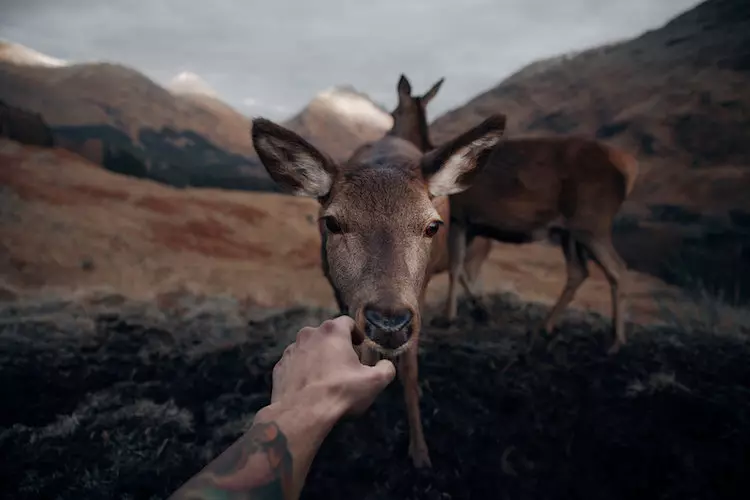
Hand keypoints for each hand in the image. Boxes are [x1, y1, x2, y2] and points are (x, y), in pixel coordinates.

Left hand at [271, 315, 395, 417]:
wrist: (302, 413)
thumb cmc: (341, 391)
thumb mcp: (374, 382)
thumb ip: (385, 369)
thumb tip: (386, 365)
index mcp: (332, 331)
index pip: (347, 322)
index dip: (355, 333)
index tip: (359, 346)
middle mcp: (309, 334)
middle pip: (326, 334)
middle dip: (336, 345)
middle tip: (345, 364)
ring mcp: (291, 350)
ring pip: (309, 348)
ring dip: (318, 357)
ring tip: (326, 377)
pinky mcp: (279, 367)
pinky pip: (295, 364)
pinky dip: (302, 370)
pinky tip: (310, 386)